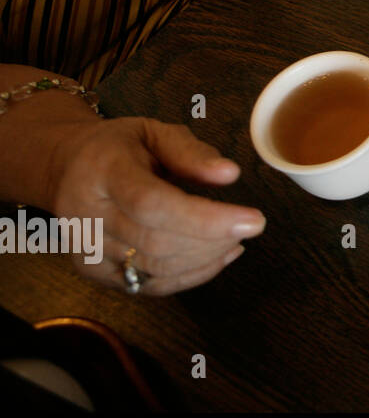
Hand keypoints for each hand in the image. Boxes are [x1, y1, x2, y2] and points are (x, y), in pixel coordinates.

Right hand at [46, 117, 262, 294]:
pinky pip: (150, 285)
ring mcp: (87, 249)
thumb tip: (229, 174)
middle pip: (157, 241)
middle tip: (250, 225)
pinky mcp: (95, 272)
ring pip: (156, 269)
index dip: (206, 218)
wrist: (65, 168)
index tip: (253, 219)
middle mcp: (87, 215)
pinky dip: (191, 275)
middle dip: (214, 239)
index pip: (152, 203)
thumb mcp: (154, 132)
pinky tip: (219, 256)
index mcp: (102, 172)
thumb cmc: (117, 148)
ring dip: (206, 258)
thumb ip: (192, 152)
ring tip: (236, 237)